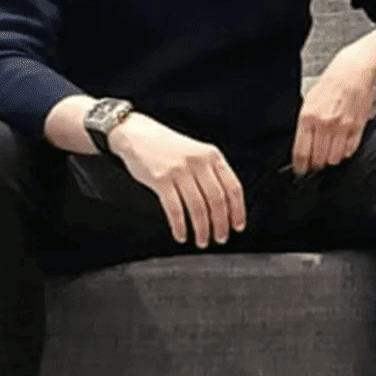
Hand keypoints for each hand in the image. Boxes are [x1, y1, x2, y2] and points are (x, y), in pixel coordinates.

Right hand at [108, 115, 245, 246]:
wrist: (137, 134)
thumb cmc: (169, 148)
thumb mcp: (197, 153)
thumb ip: (212, 173)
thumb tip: (227, 206)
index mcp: (212, 156)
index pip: (233, 188)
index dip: (238, 211)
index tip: (238, 227)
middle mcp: (199, 162)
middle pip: (217, 200)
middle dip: (221, 224)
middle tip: (221, 239)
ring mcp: (180, 170)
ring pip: (198, 207)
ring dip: (202, 229)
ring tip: (202, 241)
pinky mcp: (160, 179)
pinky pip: (174, 209)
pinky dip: (180, 226)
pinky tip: (181, 235)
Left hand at [295, 51, 375, 173]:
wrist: (352, 72)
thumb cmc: (330, 85)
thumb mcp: (308, 102)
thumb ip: (305, 125)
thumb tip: (302, 147)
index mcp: (308, 117)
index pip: (302, 151)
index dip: (301, 166)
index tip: (301, 170)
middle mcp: (325, 124)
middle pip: (319, 159)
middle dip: (316, 165)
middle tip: (316, 163)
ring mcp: (342, 126)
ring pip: (334, 159)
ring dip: (331, 160)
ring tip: (329, 154)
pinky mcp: (358, 127)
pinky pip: (350, 151)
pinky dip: (345, 153)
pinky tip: (341, 147)